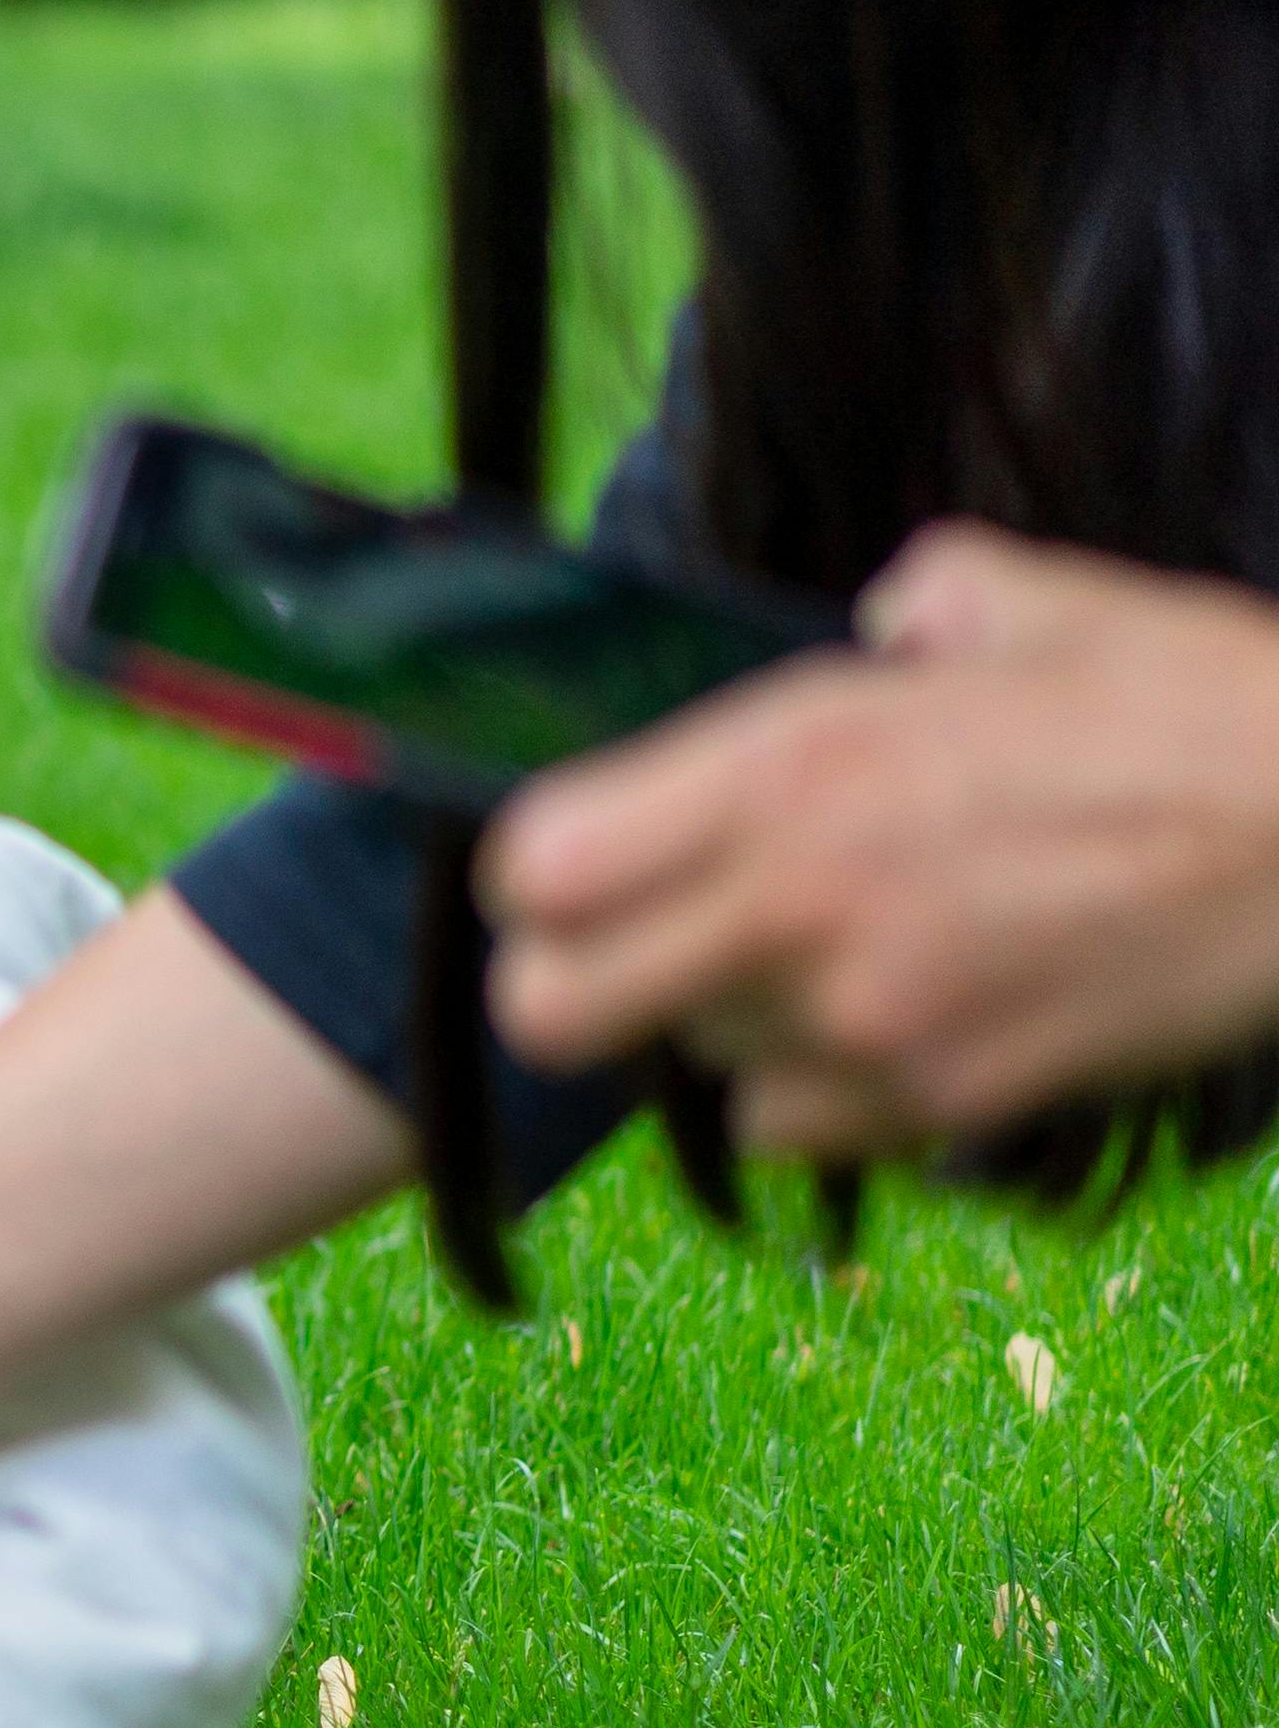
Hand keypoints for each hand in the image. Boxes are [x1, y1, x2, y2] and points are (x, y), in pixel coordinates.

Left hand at [486, 525, 1278, 1157]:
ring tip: (826, 949)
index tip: (582, 859)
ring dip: (724, 1015)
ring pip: (690, 1061)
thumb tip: (872, 633)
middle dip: (571, 977)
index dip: (539, 871)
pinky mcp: (945, 1102)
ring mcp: (869, 1019)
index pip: (536, 866)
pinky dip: (817, 1085)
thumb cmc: (1192, 704)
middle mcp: (798, 904)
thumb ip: (903, 610)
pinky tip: (892, 1013)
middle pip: (547, 1009)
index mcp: (788, 766)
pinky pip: (796, 1124)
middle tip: (638, 939)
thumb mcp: (1019, 603)